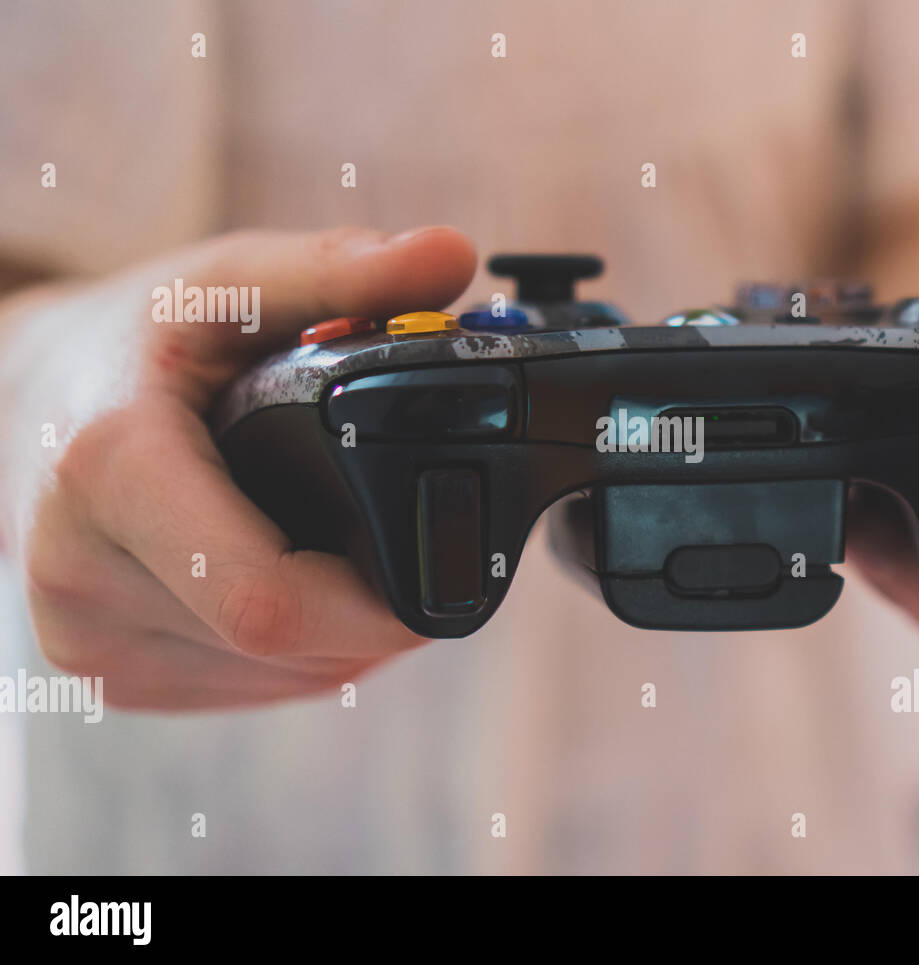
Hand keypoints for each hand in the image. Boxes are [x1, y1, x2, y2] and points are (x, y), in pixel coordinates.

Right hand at [2, 226, 476, 706]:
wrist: (21, 400)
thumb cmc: (129, 340)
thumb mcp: (224, 282)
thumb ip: (337, 272)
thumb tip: (448, 256)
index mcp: (109, 478)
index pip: (267, 602)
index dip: (376, 603)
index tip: (445, 562)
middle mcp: (84, 580)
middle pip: (289, 646)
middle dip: (379, 609)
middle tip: (416, 537)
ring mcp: (93, 644)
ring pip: (281, 678)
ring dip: (346, 631)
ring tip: (347, 543)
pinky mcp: (110, 676)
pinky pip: (251, 685)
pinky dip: (304, 648)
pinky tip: (300, 577)